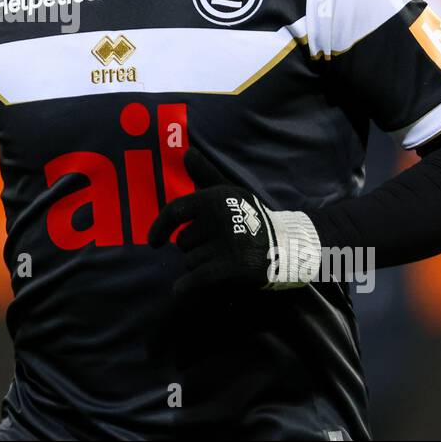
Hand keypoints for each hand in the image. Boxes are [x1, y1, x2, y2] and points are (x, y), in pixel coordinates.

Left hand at [147, 147, 321, 294]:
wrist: (286, 245)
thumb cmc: (251, 218)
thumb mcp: (229, 192)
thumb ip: (205, 175)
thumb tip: (186, 152)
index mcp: (215, 198)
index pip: (175, 211)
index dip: (160, 227)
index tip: (154, 242)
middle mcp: (220, 218)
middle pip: (183, 242)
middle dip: (193, 248)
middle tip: (215, 247)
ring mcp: (228, 243)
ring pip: (190, 261)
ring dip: (200, 264)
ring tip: (222, 259)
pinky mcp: (234, 266)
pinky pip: (199, 278)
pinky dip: (187, 285)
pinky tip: (180, 289)